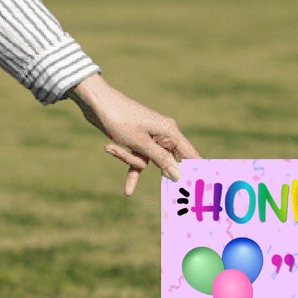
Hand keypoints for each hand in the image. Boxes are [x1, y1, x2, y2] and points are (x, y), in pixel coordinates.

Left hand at [67, 73, 198, 195]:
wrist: (95, 102)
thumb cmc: (120, 119)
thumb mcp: (141, 143)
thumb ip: (161, 160)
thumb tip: (178, 175)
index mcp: (170, 132)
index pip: (190, 154)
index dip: (196, 170)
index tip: (203, 186)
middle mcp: (163, 135)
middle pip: (170, 161)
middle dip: (164, 173)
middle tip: (173, 195)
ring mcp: (149, 139)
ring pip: (149, 161)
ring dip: (131, 160)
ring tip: (111, 147)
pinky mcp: (136, 141)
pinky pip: (137, 159)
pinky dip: (130, 166)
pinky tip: (128, 191)